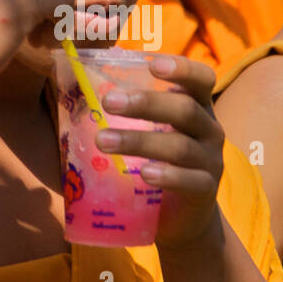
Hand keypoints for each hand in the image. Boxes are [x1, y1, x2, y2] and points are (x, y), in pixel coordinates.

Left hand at [96, 54, 224, 249]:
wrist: (181, 216)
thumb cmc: (158, 161)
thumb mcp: (149, 130)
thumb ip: (126, 107)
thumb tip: (71, 71)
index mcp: (197, 107)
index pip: (201, 79)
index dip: (182, 69)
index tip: (153, 65)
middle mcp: (209, 130)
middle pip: (185, 109)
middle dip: (146, 103)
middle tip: (108, 101)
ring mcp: (211, 161)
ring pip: (180, 147)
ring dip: (140, 141)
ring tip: (103, 141)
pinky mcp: (205, 191)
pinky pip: (190, 181)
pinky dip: (167, 176)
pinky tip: (144, 173)